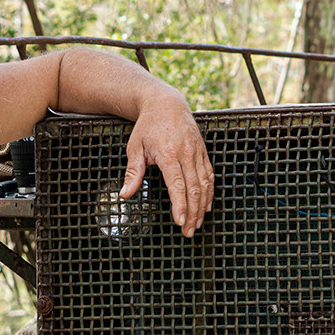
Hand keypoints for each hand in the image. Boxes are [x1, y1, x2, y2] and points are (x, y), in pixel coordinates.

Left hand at [120, 94, 213, 236]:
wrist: (165, 103)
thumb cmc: (148, 126)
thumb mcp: (135, 147)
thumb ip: (133, 173)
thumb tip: (125, 194)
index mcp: (168, 153)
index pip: (178, 185)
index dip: (180, 205)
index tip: (180, 221)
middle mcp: (186, 153)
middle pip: (194, 188)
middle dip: (193, 212)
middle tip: (189, 231)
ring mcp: (197, 152)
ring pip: (204, 184)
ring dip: (202, 206)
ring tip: (197, 223)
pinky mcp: (203, 151)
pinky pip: (209, 174)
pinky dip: (210, 192)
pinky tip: (206, 205)